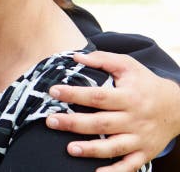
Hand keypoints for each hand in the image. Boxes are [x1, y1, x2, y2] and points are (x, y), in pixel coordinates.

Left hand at [46, 51, 179, 171]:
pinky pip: (130, 166)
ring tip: (70, 149)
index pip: (98, 96)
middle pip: (101, 123)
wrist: (177, 107)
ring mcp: (139, 138)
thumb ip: (102, 59)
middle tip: (51, 121)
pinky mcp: (144, 153)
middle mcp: (134, 119)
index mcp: (128, 97)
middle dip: (74, 123)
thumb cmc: (145, 84)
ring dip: (91, 149)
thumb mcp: (128, 65)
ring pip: (114, 147)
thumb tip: (76, 56)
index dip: (75, 94)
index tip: (54, 91)